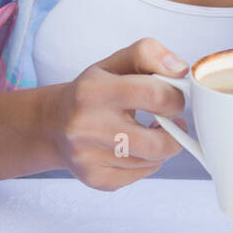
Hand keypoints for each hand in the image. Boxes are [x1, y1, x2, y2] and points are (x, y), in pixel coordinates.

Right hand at [45, 39, 189, 190]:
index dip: (176, 97)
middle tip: (172, 121)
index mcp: (93, 90)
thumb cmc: (93, 91)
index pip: (155, 95)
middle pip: (158, 143)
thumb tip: (180, 69)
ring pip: (152, 161)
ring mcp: (89, 157)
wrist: (52, 124)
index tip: (174, 98)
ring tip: (152, 132)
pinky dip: (147, 163)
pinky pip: (141, 175)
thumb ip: (149, 54)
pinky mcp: (94, 178)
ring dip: (162, 147)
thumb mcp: (115, 62)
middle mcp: (87, 126)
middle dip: (176, 133)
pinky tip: (135, 148)